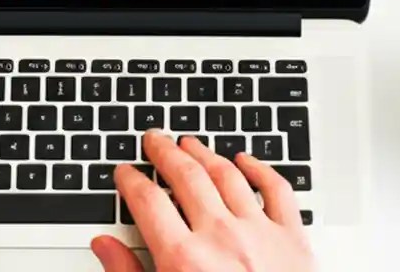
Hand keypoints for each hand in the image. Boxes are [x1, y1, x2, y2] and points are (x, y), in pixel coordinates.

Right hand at [92, 131, 313, 271]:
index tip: (124, 172)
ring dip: (205, 154)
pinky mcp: (294, 242)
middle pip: (186, 177)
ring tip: (190, 143)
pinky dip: (260, 170)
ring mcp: (261, 236)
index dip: (130, 181)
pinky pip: (277, 191)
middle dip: (164, 152)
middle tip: (154, 140)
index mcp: (183, 260)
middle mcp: (222, 239)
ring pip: (228, 175)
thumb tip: (104, 246)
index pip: (147, 201)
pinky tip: (246, 161)